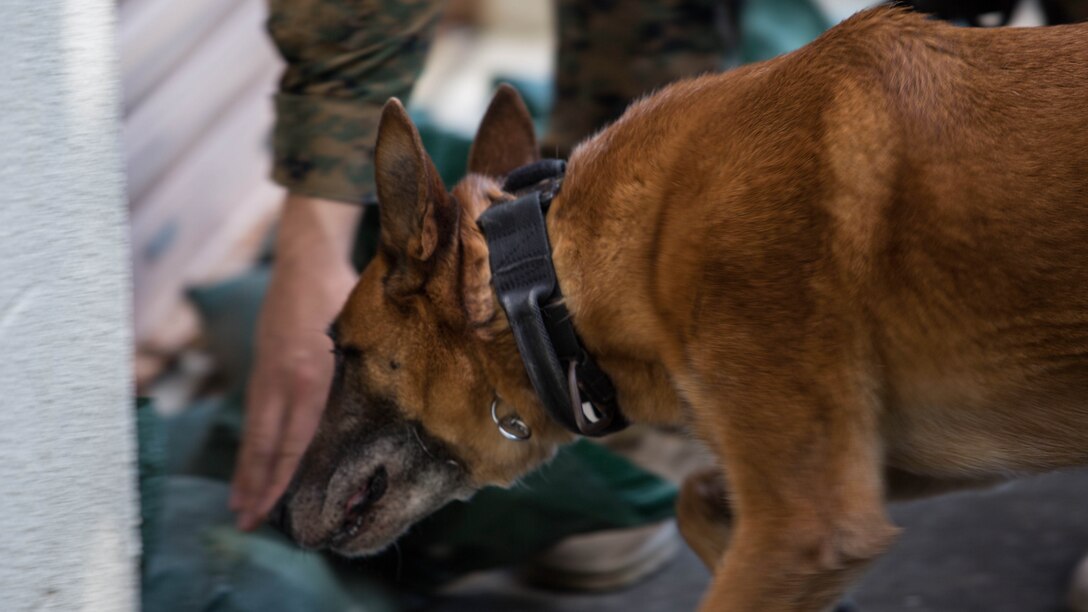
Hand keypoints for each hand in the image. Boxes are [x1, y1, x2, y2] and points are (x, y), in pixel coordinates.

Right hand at [230, 195, 360, 529]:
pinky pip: (255, 418)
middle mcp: (287, 381)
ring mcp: (269, 376)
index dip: (289, 479)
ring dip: (248, 474)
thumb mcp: (364, 333)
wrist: (305, 258)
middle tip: (249, 524)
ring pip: (257, 434)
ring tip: (240, 509)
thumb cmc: (344, 294)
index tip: (286, 511)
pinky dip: (250, 447)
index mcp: (316, 376)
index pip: (300, 440)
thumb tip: (397, 411)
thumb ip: (370, 373)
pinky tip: (247, 469)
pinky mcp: (262, 369)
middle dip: (261, 487)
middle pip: (271, 445)